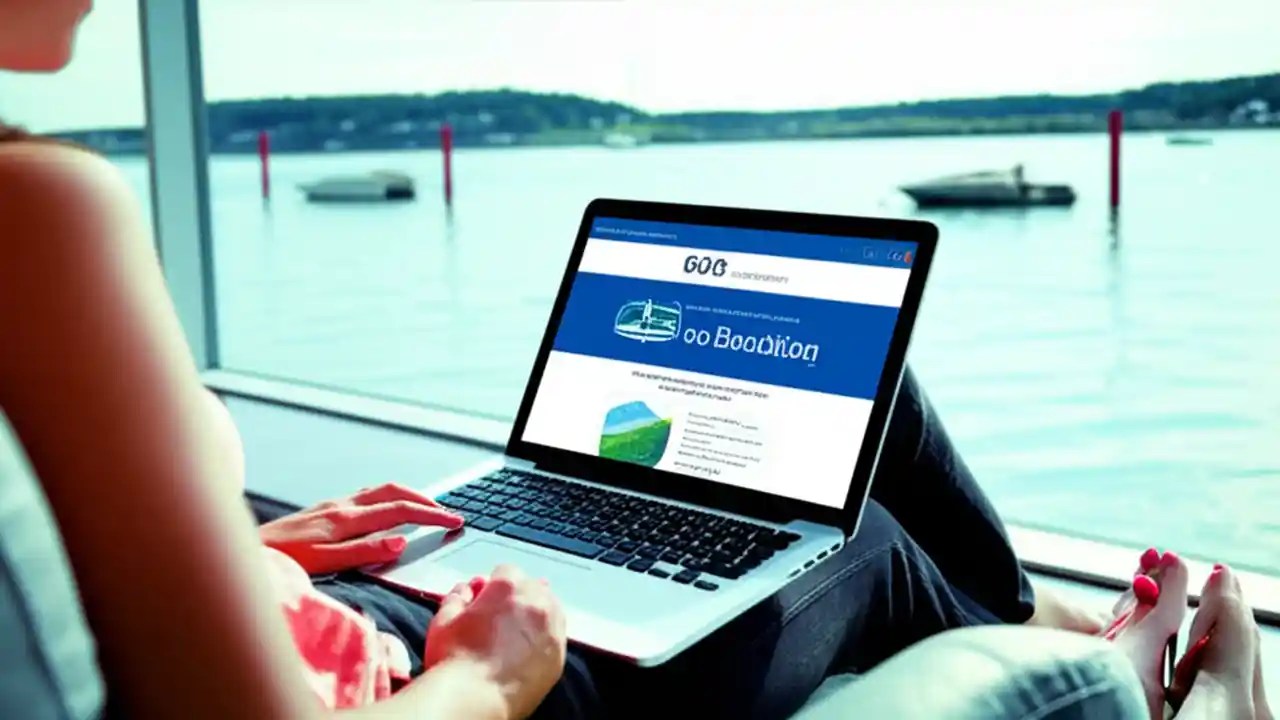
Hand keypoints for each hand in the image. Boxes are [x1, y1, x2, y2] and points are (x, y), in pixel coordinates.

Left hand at [259, 483, 461, 573]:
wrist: (241, 551)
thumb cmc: (279, 561)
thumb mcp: (323, 563)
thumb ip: (363, 552)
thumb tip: (400, 541)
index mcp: (345, 519)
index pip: (399, 511)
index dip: (430, 515)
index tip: (454, 521)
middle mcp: (340, 505)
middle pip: (394, 491)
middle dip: (425, 499)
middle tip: (448, 513)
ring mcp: (331, 504)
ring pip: (380, 490)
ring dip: (408, 495)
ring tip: (426, 508)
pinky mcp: (323, 509)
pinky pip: (366, 495)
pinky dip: (388, 498)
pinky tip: (387, 509)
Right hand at [424, 565, 566, 719]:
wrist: (473, 698)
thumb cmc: (454, 660)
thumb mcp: (444, 620)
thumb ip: (458, 597)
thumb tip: (466, 591)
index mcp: (508, 586)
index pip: (506, 571)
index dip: (493, 586)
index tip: (486, 600)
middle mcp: (536, 601)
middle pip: (532, 587)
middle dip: (517, 597)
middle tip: (500, 618)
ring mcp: (552, 629)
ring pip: (549, 609)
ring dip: (535, 615)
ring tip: (514, 634)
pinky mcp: (558, 656)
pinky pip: (555, 638)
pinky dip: (543, 640)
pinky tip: (525, 652)